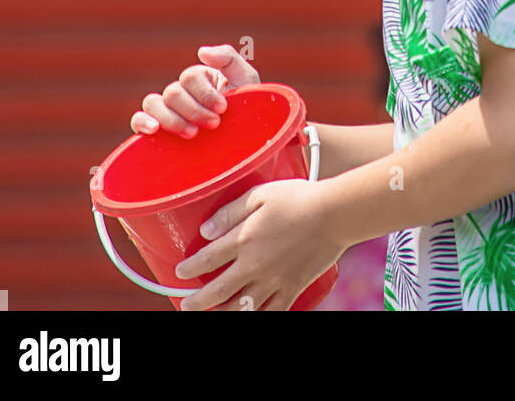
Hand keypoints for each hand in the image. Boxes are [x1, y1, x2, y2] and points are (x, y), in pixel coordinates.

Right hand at [130, 44, 260, 137]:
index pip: (190, 77)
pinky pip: (137, 120)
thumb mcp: (246, 82)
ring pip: (153, 103)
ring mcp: (168, 113)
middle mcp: (181, 93)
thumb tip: (201, 51)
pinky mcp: (158, 133)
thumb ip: (229, 59)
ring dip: (173, 119)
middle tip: (214, 124)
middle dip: (194, 110)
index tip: (223, 108)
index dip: (205, 93)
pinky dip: (141, 122)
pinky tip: (154, 130)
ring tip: (192, 134)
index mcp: (200, 79)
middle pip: (173, 92)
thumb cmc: (250, 115)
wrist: (249, 150)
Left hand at [174, 178, 343, 311]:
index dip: (190, 267)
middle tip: (185, 305)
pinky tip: (249, 317)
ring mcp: (274, 281)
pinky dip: (258, 318)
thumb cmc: (298, 198)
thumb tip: (205, 231)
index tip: (180, 271)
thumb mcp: (260, 194)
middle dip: (197, 301)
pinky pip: (271, 312)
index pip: (207, 259)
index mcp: (244, 239)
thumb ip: (230, 212)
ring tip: (212, 314)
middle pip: (218, 291)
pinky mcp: (292, 289)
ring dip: (222, 314)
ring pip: (241, 308)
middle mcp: (254, 265)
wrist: (334, 214)